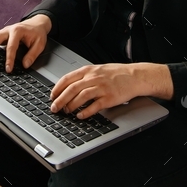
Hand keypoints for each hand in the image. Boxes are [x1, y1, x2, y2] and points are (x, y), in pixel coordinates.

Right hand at [0, 15, 51, 72]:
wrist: (36, 23)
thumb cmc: (37, 33)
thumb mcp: (40, 43)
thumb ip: (33, 54)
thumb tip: (25, 65)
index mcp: (18, 31)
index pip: (11, 47)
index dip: (9, 59)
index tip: (8, 69)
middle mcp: (8, 30)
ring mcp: (3, 31)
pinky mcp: (0, 33)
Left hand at [50, 62, 173, 118]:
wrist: (134, 76)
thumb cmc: (116, 74)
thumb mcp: (98, 70)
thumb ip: (84, 76)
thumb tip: (68, 86)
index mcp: (89, 70)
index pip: (68, 78)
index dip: (57, 88)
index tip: (52, 96)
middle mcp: (94, 78)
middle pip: (72, 89)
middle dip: (60, 99)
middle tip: (54, 108)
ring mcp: (102, 88)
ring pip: (81, 97)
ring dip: (71, 106)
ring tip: (66, 112)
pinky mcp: (109, 98)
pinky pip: (94, 106)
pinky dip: (85, 111)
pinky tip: (80, 115)